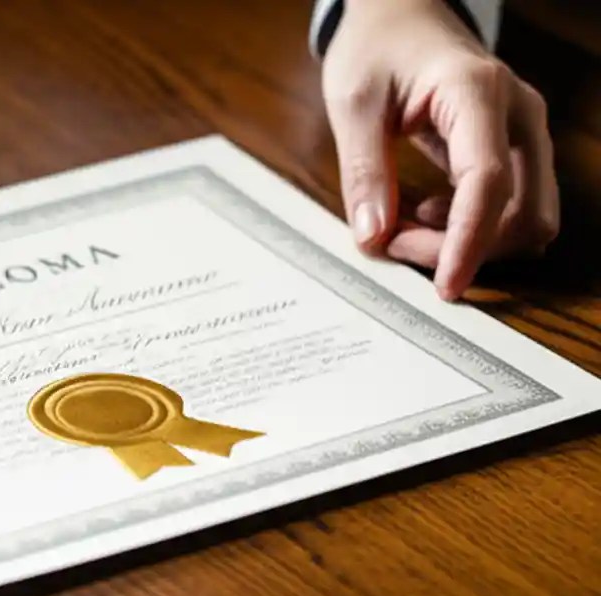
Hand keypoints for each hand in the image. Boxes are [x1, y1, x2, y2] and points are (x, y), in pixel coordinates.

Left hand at [322, 0, 558, 299]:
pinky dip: (471, 228)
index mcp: (477, 92)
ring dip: (468, 242)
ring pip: (524, 218)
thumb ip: (363, 172)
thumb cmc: (377, 49)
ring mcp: (523, 133)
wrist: (399, 17)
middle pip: (521, 212)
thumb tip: (372, 237)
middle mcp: (517, 114)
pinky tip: (424, 214)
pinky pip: (510, 207)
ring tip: (405, 226)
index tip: (444, 287)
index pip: (487, 182)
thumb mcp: (353, 105)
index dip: (468, 242)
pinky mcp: (514, 150)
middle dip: (462, 248)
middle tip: (393, 243)